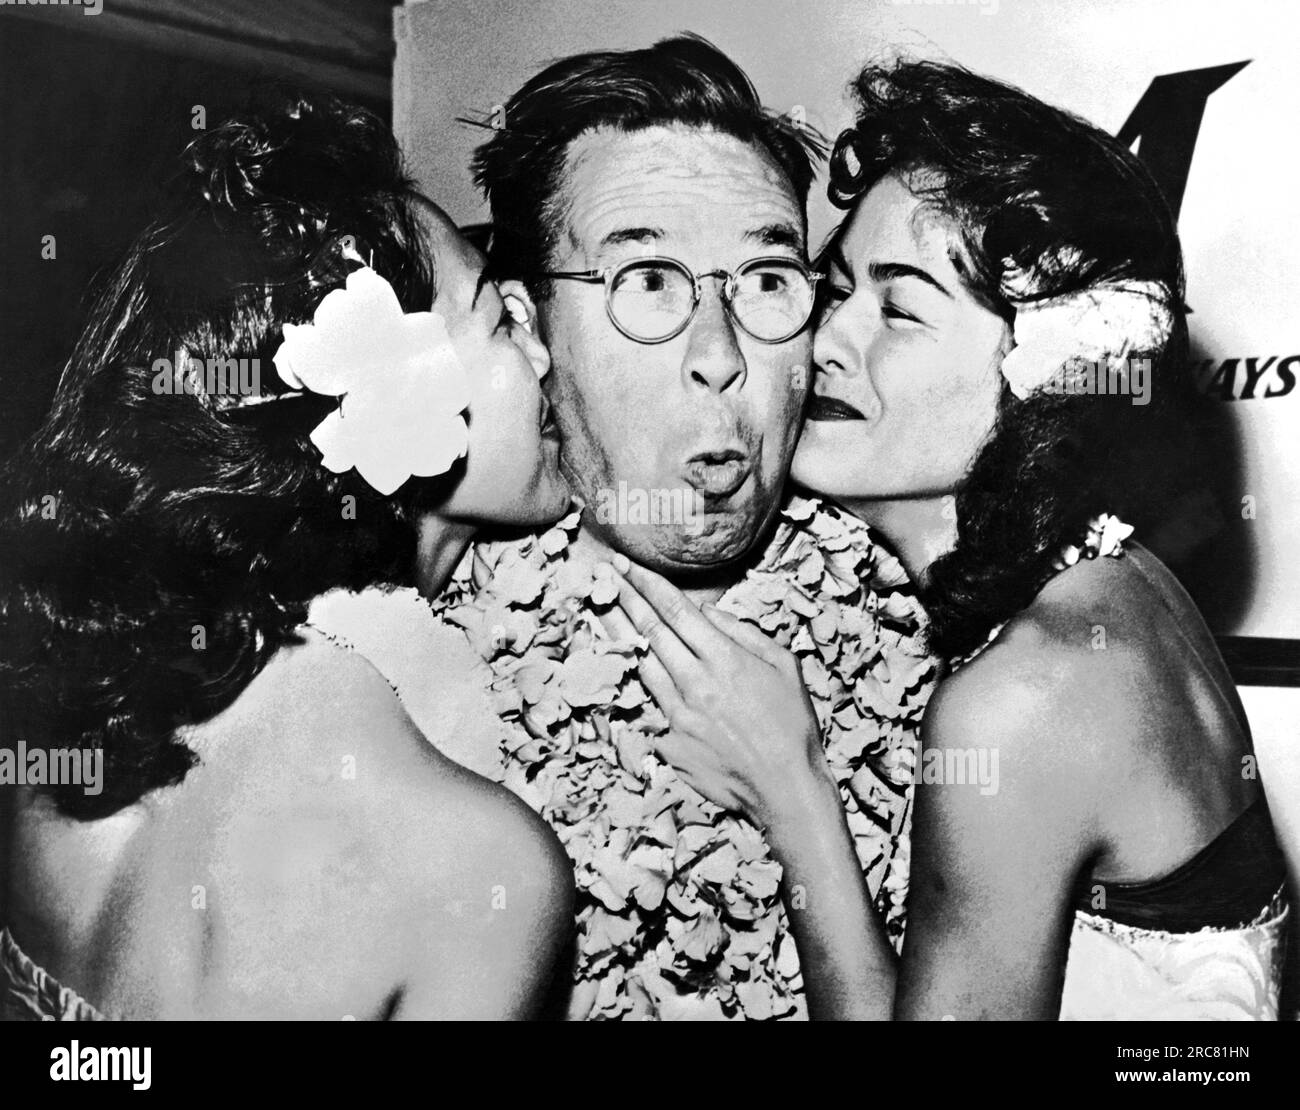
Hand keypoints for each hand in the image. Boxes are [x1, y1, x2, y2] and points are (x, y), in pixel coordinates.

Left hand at [604, 554, 833, 830]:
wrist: (785, 788)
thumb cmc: (793, 725)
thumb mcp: (784, 665)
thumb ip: (743, 632)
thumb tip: (707, 610)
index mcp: (725, 659)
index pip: (675, 610)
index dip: (646, 583)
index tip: (627, 565)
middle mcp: (695, 683)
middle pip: (648, 630)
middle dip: (622, 597)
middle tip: (603, 574)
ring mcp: (677, 714)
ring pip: (638, 662)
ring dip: (616, 632)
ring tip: (600, 608)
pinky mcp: (668, 741)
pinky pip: (645, 700)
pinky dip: (629, 676)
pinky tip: (616, 660)